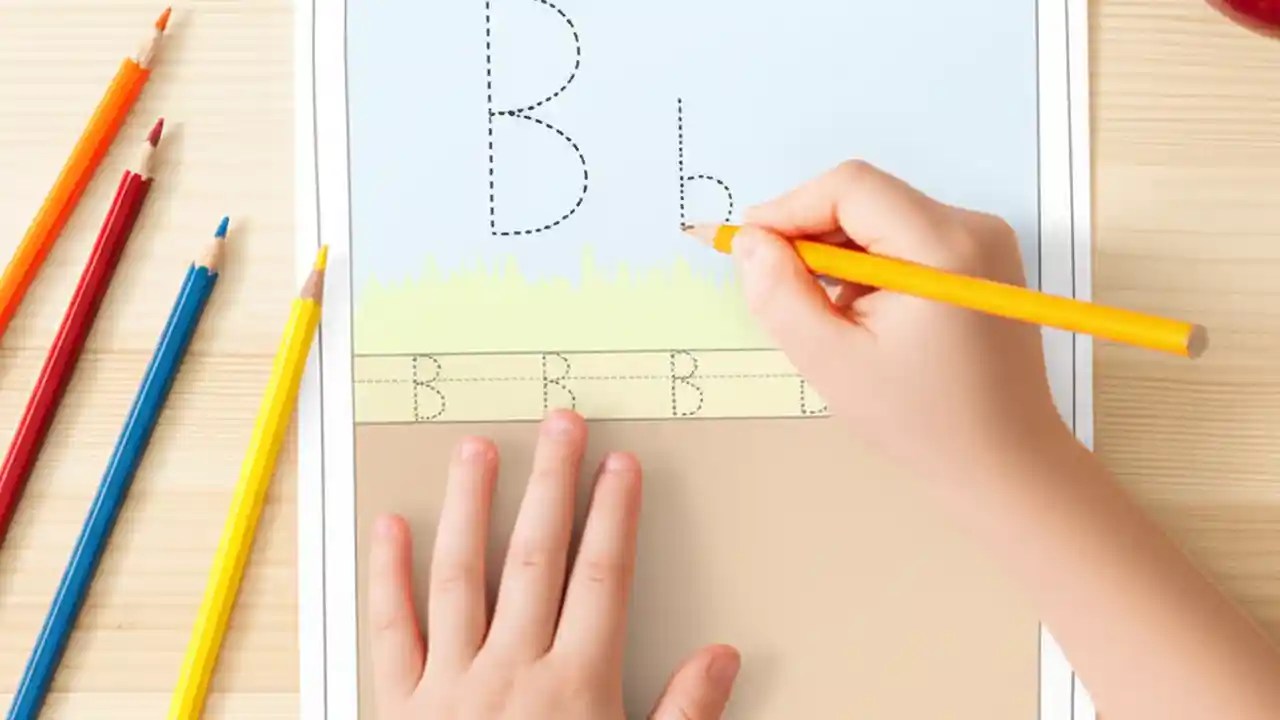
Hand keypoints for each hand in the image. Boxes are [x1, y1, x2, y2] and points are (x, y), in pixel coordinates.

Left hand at [367, 410, 740, 718]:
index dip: (615, 515)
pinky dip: (387, 577)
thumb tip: (721, 658)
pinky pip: (390, 631)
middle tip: (559, 422)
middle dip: (552, 483)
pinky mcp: (398, 706)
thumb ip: (683, 717)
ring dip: (470, 507)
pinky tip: (389, 527)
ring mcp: (450, 685)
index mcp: (575, 687)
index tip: (620, 466)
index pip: (602, 578)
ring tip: (475, 451)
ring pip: (460, 575)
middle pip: (537, 557)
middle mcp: (511, 672)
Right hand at [733, 160, 1072, 477]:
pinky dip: (869, 266)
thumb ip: (780, 294)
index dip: (790, 208)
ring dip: (839, 254)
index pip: (850, 187)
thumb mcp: (833, 362)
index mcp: (943, 246)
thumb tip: (750, 241)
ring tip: (829, 316)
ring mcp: (983, 242)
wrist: (1005, 462)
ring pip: (882, 217)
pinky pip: (905, 238)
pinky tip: (863, 316)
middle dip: (812, 235)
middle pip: (867, 197)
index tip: (750, 248)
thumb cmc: (922, 421)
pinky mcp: (981, 260)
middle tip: (779, 288)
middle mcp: (972, 227)